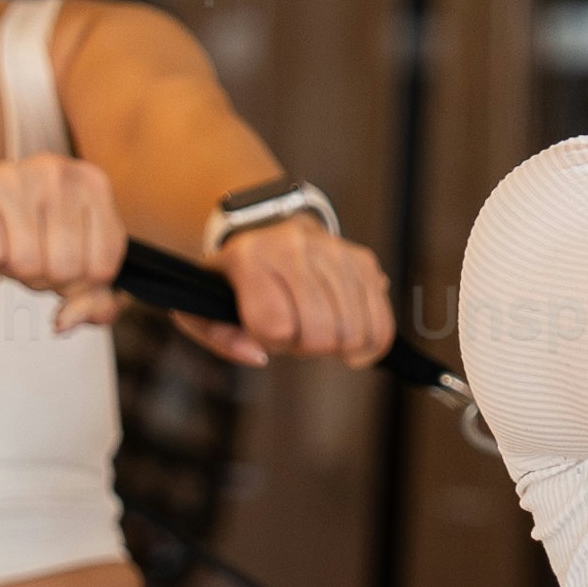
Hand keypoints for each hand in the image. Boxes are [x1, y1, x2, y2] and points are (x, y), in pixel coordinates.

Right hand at [0, 151, 132, 323]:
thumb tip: (67, 320)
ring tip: (6, 248)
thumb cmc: (24, 232)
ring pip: (27, 263)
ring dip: (12, 270)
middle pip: (65, 268)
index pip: (103, 267)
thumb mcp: (74, 262)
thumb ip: (94, 300)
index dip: (79, 286)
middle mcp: (58, 173)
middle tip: (28, 257)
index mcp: (93, 184)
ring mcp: (15, 176)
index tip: (60, 266)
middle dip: (43, 279)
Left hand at [196, 215, 402, 368]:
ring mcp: (334, 251)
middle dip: (306, 347)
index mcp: (249, 256)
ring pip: (353, 329)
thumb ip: (220, 338)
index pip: (274, 324)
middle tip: (294, 334)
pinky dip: (370, 343)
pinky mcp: (363, 261)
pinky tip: (352, 345)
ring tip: (318, 332)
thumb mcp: (205, 306)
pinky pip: (382, 321)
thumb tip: (258, 356)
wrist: (266, 230)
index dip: (270, 341)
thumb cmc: (236, 280)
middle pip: (320, 330)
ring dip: (337, 346)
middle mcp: (294, 246)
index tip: (263, 330)